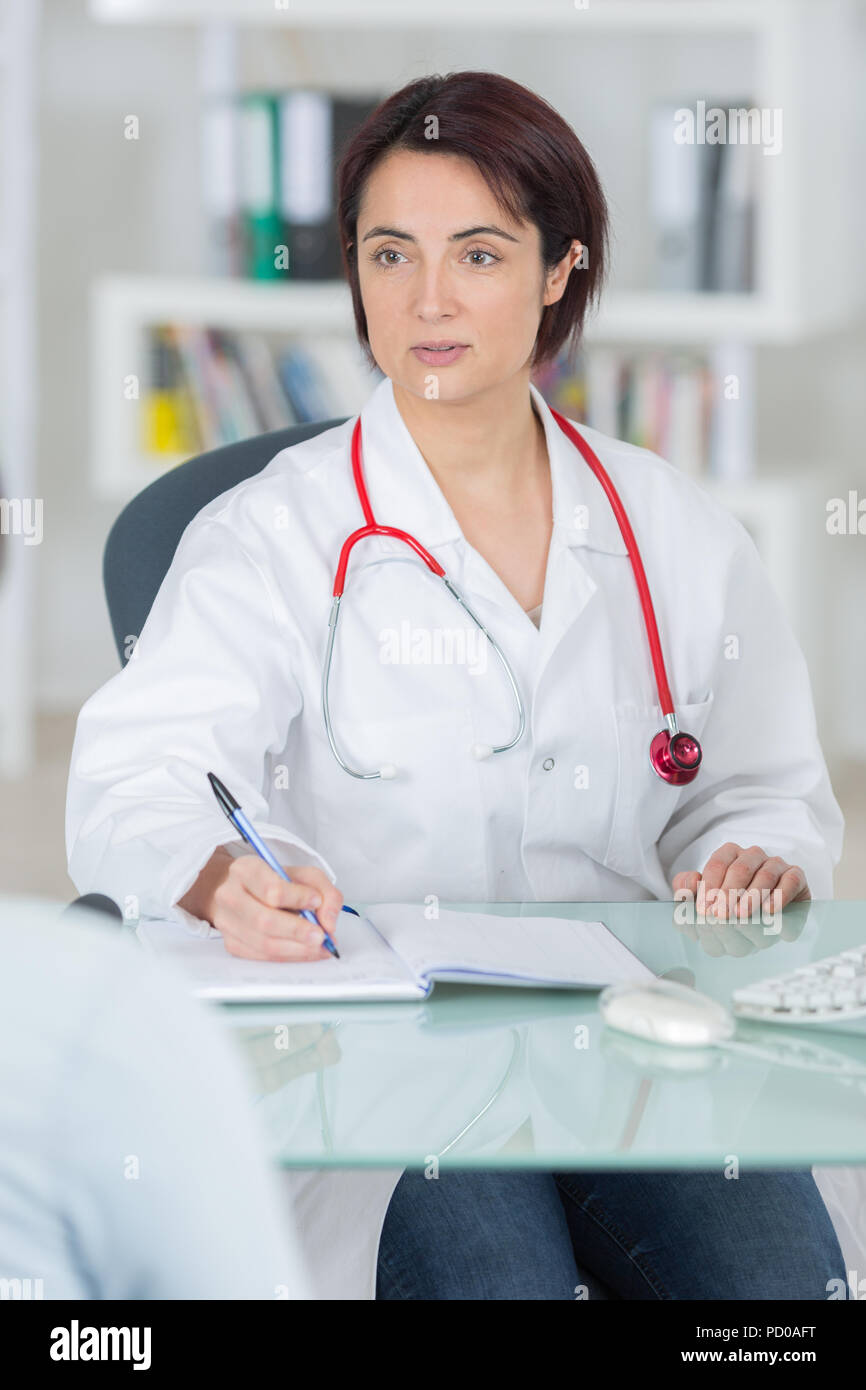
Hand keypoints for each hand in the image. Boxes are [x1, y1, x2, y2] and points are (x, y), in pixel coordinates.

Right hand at [210, 858, 342, 961]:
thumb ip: (324, 891)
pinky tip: (304, 952)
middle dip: (298, 931)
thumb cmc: (274, 880)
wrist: (241, 890)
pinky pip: (261, 956)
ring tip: (319, 947)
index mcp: (246, 869)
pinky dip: (288, 957)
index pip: (271, 889)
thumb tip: (329, 922)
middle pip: (265, 920)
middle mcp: (230, 895)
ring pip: (264, 943)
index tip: (316, 901)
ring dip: (297, 949)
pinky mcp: (230, 943)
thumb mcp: (303, 874)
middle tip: (321, 936)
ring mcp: (227, 921)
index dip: (297, 898)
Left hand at [672, 842, 810, 920]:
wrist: (761, 920)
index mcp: (729, 854)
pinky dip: (780, 896)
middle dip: (728, 893)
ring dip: (752, 896)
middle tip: (720, 915)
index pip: (717, 864)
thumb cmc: (727, 907)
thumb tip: (691, 881)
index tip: (704, 909)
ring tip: (741, 915)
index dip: (709, 886)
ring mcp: (776, 865)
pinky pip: (791, 881)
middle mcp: (753, 855)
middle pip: (740, 868)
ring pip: (765, 875)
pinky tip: (769, 911)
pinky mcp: (796, 877)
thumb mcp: (702, 899)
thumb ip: (686, 889)